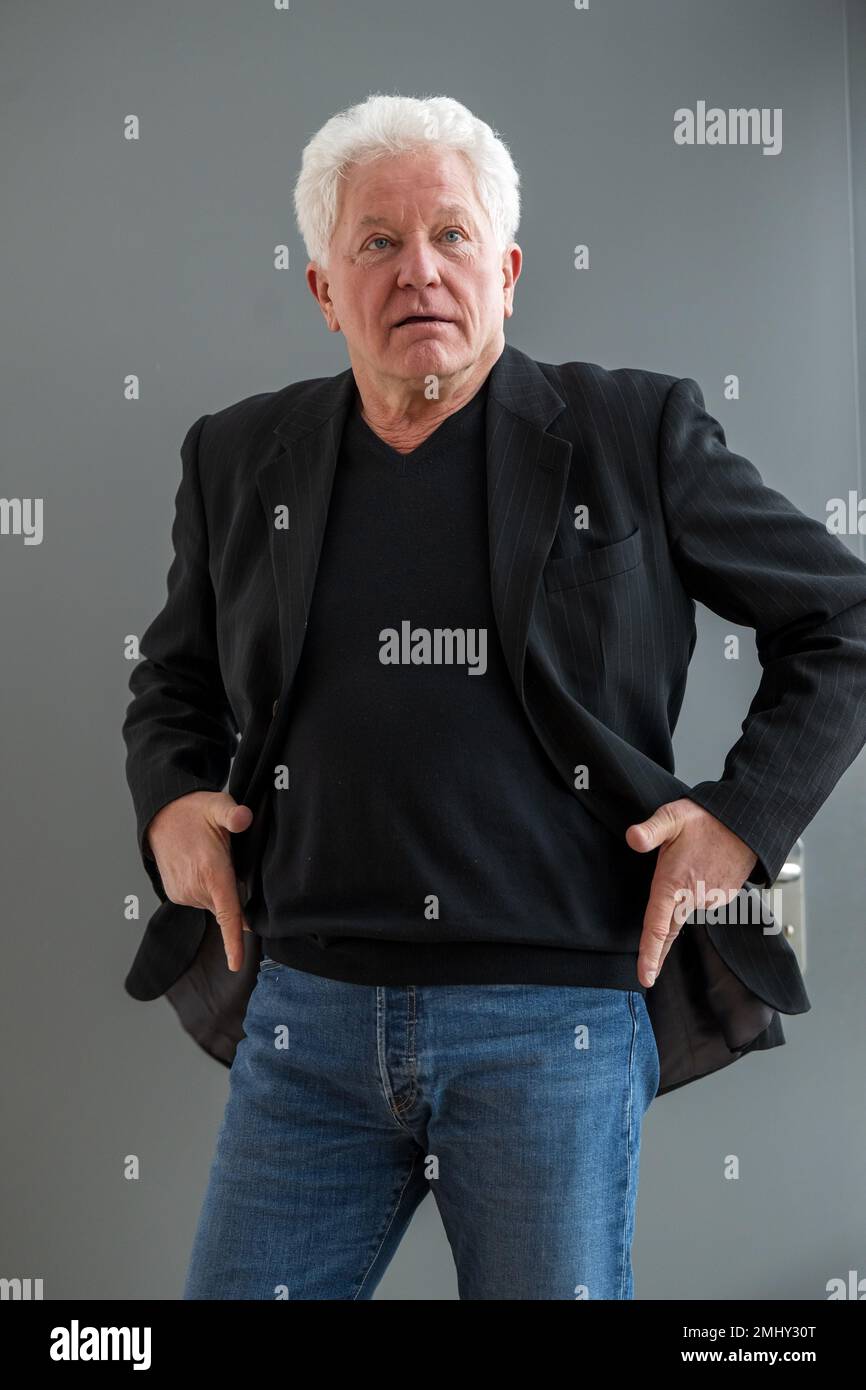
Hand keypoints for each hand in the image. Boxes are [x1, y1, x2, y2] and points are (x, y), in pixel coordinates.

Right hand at [145, 791, 253, 972]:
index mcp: (211, 872)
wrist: (160, 814)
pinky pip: (201, 898)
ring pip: (214, 903)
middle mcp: (195, 888)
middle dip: (235, 890)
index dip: (234, 941)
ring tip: (212, 858)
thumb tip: (243, 817)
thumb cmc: (193, 811)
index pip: (228, 914)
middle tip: (230, 858)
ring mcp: (183, 893)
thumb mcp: (218, 805)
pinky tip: (203, 866)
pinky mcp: (175, 894)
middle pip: (227, 906)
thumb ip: (233, 813)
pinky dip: (207, 888)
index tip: (237, 964)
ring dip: (220, 888)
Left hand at [625, 798, 758, 987]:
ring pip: (684, 908)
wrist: (747, 823)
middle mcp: (692, 897)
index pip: (657, 927)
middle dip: (657, 952)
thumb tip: (632, 838)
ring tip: (685, 866)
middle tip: (648, 975)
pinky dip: (695, 891)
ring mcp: (709, 900)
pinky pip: (701, 899)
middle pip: (668, 929)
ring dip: (678, 899)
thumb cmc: (707, 819)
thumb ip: (650, 830)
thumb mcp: (673, 817)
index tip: (645, 978)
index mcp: (673, 884)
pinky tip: (699, 869)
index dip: (650, 954)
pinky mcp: (722, 897)